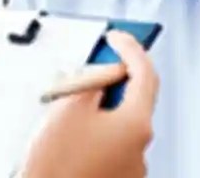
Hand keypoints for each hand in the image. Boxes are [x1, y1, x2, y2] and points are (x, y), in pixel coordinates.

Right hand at [22, 31, 158, 177]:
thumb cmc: (55, 164)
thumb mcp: (69, 107)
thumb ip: (93, 82)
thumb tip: (104, 75)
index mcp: (136, 124)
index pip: (144, 73)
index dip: (130, 48)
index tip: (116, 36)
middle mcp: (141, 147)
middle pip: (133, 100)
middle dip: (111, 82)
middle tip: (90, 68)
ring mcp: (132, 168)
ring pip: (120, 124)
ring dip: (100, 111)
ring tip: (67, 110)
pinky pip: (112, 146)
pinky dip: (96, 134)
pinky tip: (71, 136)